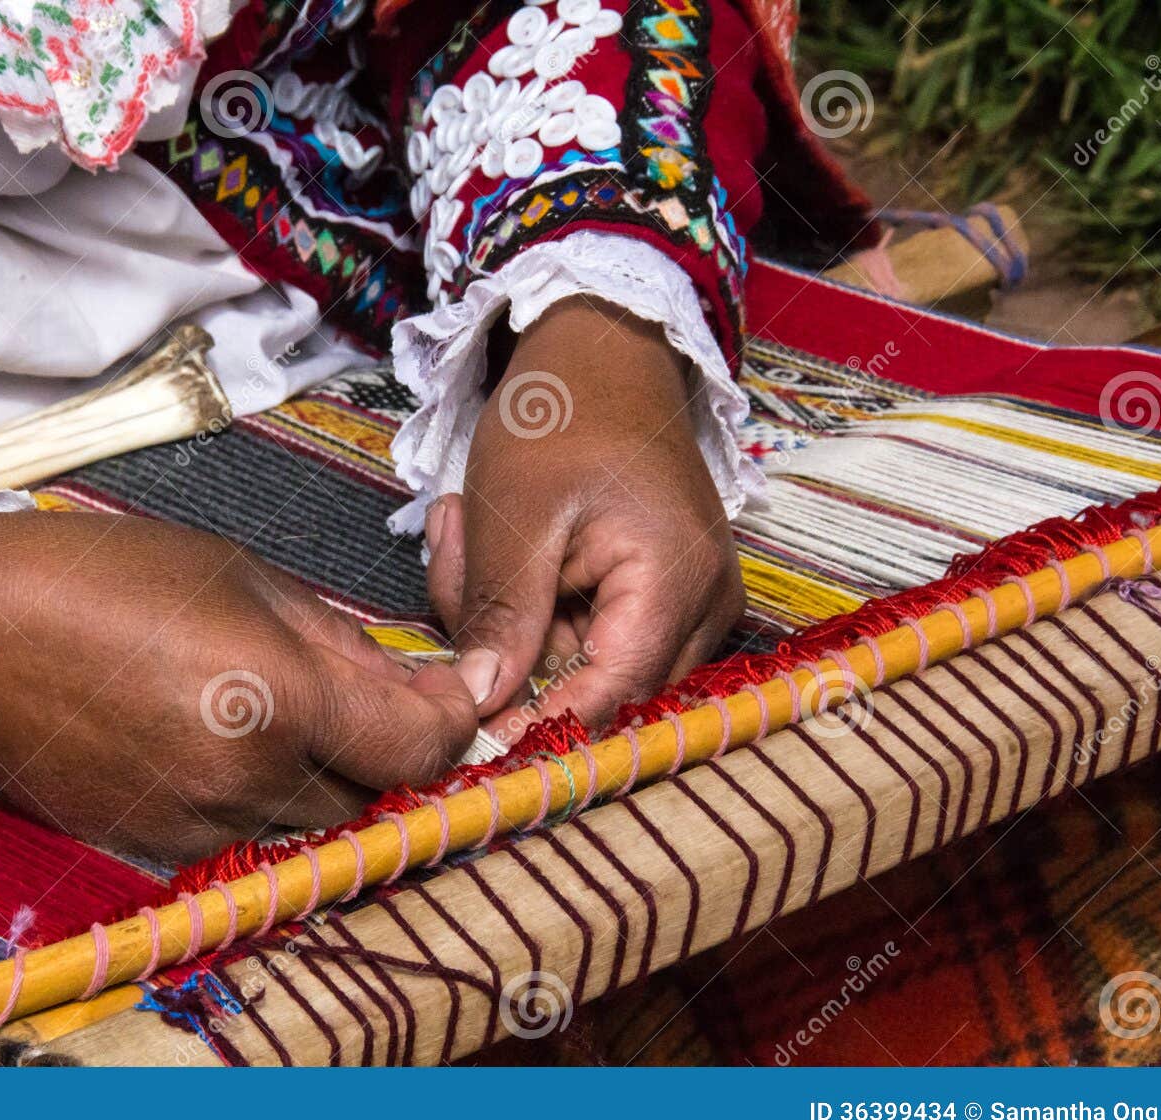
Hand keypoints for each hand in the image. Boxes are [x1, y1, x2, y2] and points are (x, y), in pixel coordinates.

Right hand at [0, 512, 476, 861]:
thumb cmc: (96, 576)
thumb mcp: (240, 574)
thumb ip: (340, 640)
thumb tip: (408, 679)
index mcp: (277, 695)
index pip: (421, 748)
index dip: (459, 721)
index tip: (465, 692)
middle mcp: (246, 779)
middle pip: (376, 797)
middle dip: (390, 751)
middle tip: (374, 696)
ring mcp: (198, 825)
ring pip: (313, 823)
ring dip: (325, 777)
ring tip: (279, 710)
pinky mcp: (154, 850)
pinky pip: (245, 836)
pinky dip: (259, 797)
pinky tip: (218, 740)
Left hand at [427, 297, 744, 732]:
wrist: (602, 357)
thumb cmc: (560, 417)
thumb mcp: (512, 514)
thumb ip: (502, 617)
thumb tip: (481, 705)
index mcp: (675, 584)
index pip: (609, 699)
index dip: (534, 721)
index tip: (464, 719)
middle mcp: (704, 611)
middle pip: (595, 691)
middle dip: (509, 650)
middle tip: (456, 559)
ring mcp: (692, 609)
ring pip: (584, 670)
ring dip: (513, 624)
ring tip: (471, 533)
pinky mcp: (666, 603)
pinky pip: (588, 641)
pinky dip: (532, 610)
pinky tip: (504, 549)